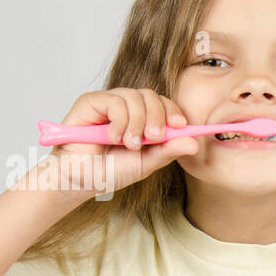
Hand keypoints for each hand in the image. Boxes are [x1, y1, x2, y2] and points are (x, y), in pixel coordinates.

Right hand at [47, 87, 198, 195]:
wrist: (81, 180)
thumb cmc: (110, 171)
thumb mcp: (146, 163)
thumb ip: (168, 151)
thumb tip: (195, 143)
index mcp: (141, 119)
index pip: (162, 104)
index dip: (173, 111)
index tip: (180, 125)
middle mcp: (126, 107)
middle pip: (151, 95)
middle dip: (157, 116)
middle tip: (153, 138)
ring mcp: (108, 102)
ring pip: (134, 96)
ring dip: (137, 122)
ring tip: (130, 144)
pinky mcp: (91, 102)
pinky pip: (114, 101)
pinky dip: (120, 121)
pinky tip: (113, 138)